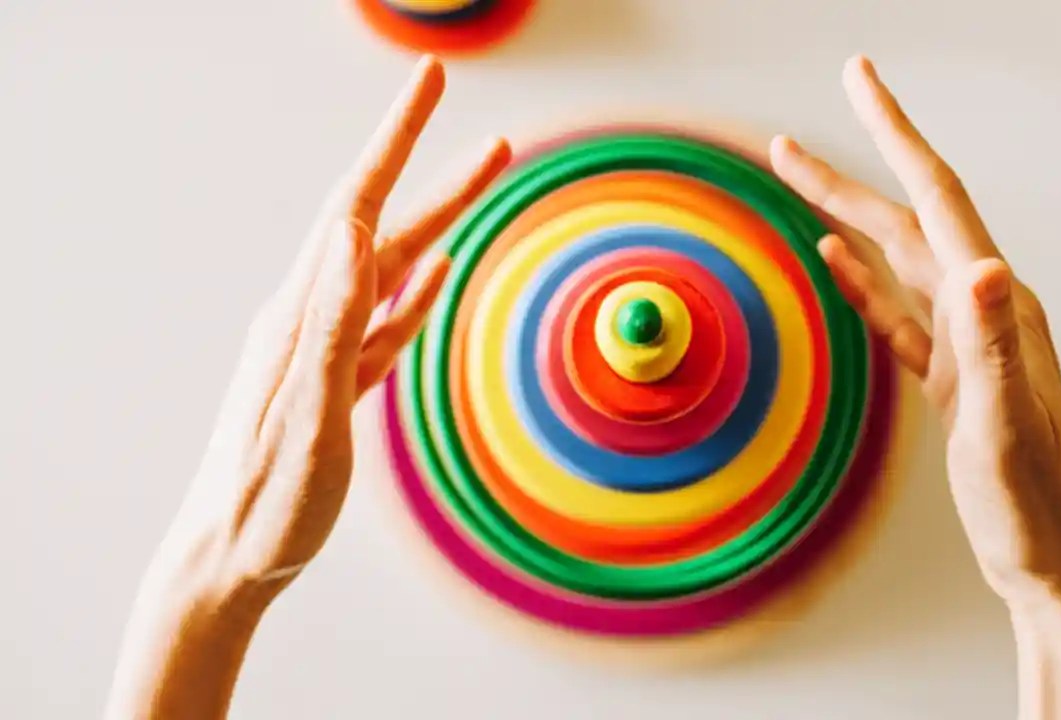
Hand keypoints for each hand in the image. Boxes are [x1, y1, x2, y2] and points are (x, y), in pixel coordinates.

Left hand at [175, 58, 508, 596]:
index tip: (428, 79)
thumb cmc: (270, 501)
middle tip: (495, 137)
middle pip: (384, 226)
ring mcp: (326, 348)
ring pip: (392, 268)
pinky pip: (385, 319)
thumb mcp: (309, 413)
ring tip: (482, 183)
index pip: (358, 205)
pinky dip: (416, 288)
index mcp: (303, 314)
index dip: (396, 139)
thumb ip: (333, 322)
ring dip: (440, 223)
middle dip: (435, 171)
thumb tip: (355, 230)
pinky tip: (437, 271)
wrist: (228, 559)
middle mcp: (311, 317)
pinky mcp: (337, 380)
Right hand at [772, 56, 1060, 718]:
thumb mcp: (1005, 430)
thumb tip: (986, 266)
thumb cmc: (1032, 507)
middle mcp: (984, 307)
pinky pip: (897, 312)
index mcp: (996, 305)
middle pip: (905, 219)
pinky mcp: (951, 375)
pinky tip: (835, 262)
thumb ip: (994, 348)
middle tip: (784, 138)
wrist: (1053, 561)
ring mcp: (966, 341)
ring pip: (895, 260)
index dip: (893, 131)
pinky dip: (862, 281)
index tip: (858, 76)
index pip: (937, 196)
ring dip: (846, 218)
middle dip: (846, 173)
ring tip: (797, 180)